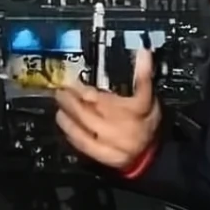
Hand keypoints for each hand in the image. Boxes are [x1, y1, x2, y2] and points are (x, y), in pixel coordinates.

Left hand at [54, 49, 160, 168]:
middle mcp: (126, 127)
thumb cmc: (145, 121)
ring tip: (60, 102)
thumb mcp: (149, 98)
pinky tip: (63, 121)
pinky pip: (84, 143)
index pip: (116, 95)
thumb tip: (143, 53)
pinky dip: (71, 131)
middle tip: (62, 88)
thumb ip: (142, 77)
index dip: (96, 87)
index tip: (78, 80)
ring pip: (87, 126)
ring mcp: (114, 144)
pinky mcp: (105, 156)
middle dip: (75, 98)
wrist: (148, 155)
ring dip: (70, 112)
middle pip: (96, 109)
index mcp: (139, 109)